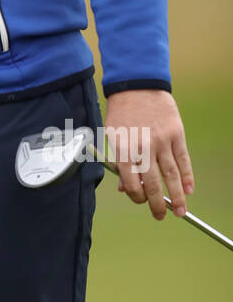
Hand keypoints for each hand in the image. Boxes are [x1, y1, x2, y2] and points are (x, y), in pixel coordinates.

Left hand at [104, 89, 193, 219]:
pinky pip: (183, 160)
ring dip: (177, 196)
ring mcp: (161, 140)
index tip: (140, 201)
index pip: (131, 183)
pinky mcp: (176, 133)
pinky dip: (187, 176)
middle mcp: (143, 147)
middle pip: (152, 183)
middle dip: (157, 204)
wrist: (137, 85)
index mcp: (123, 149)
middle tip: (160, 216)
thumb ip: (119, 162)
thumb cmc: (121, 113)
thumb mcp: (113, 136)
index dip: (136, 197)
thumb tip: (125, 188)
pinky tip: (188, 190)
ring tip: (180, 211)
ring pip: (171, 175)